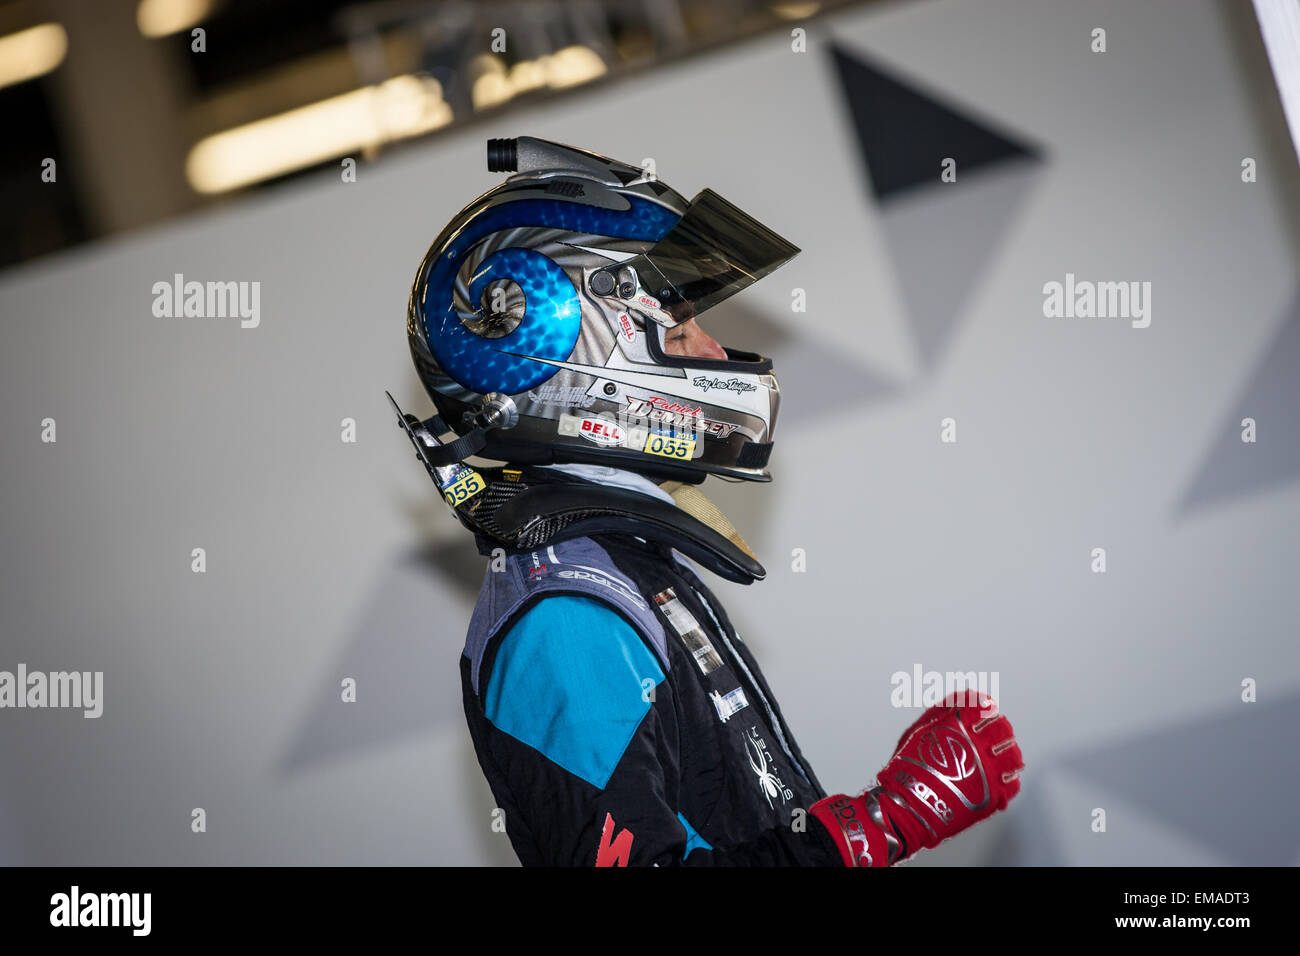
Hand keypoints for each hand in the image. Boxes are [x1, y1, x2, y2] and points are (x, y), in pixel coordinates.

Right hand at [809, 693, 1023, 865]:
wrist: (906, 808)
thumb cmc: (907, 770)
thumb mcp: (917, 731)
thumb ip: (941, 711)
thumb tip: (962, 698)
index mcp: (957, 726)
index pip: (982, 705)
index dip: (984, 705)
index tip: (986, 708)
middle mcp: (976, 745)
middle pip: (1002, 728)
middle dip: (999, 727)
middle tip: (994, 733)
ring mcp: (988, 771)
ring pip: (1013, 755)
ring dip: (1008, 752)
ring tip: (1000, 756)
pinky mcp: (993, 796)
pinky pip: (1012, 784)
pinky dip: (1008, 779)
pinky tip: (1000, 777)